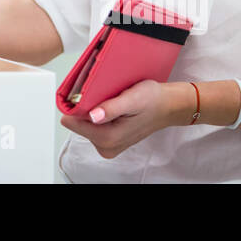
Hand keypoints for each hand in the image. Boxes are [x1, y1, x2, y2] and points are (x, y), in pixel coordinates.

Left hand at [60, 80, 182, 158]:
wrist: (167, 107)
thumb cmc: (152, 100)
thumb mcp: (132, 99)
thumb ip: (112, 109)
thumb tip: (93, 116)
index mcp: (109, 138)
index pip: (72, 122)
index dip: (76, 105)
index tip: (87, 94)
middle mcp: (106, 146)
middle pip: (77, 123)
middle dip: (86, 107)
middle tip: (104, 96)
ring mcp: (107, 145)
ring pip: (83, 124)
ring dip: (92, 110)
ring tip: (110, 101)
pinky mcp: (108, 141)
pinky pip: (92, 125)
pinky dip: (98, 114)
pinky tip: (111, 107)